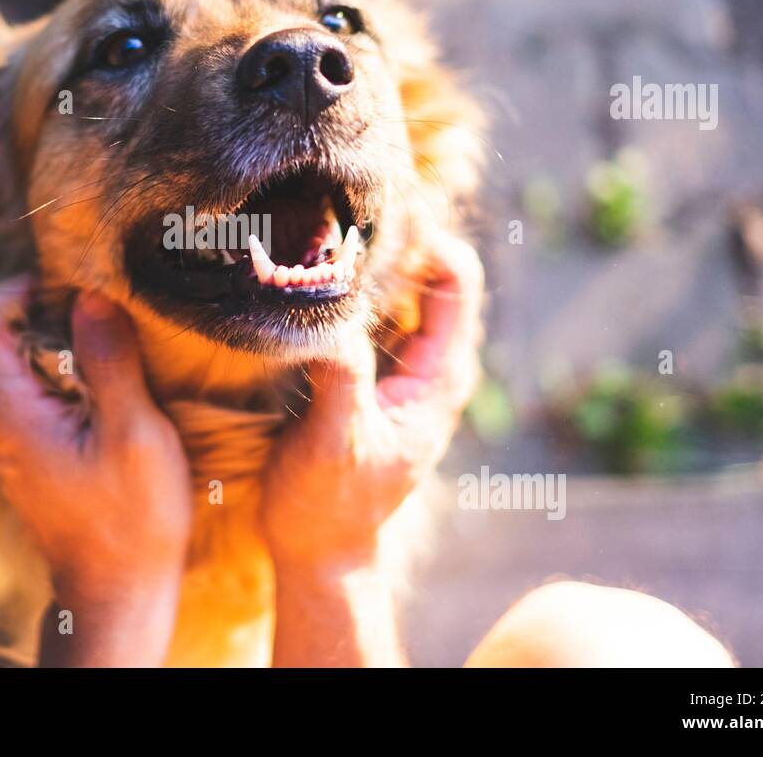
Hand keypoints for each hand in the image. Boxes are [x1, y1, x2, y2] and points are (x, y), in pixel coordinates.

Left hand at [0, 279, 191, 664]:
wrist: (115, 592)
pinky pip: (32, 386)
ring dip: (64, 343)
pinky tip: (111, 390)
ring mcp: (4, 435)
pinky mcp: (25, 447)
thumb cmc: (131, 520)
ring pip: (17, 356)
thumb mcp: (134, 434)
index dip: (26, 287)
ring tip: (117, 355)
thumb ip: (110, 360)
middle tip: (110, 323)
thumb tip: (90, 297)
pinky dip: (66, 372)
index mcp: (4, 408)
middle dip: (52, 311)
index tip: (82, 296)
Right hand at [261, 228, 483, 574]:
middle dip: (390, 237)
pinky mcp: (373, 373)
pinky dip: (345, 287)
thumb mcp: (336, 443)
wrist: (319, 552)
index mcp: (441, 376)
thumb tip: (329, 313)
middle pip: (429, 271)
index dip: (424, 238)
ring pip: (398, 288)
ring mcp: (404, 368)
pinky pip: (370, 311)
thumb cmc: (328, 505)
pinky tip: (305, 275)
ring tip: (315, 233)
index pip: (457, 278)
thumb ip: (341, 378)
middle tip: (334, 209)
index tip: (371, 213)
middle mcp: (431, 364)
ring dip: (365, 260)